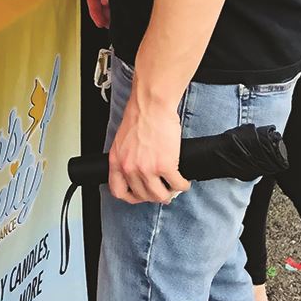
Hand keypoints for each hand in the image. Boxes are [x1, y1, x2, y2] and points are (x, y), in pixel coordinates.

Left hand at [107, 79, 189, 204]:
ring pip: (160, 196)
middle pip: (143, 196)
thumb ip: (126, 157)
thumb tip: (136, 172)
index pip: (117, 191)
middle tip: (163, 189)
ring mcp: (147, 168)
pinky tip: (183, 180)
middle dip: (154, 195)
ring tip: (173, 186)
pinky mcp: (165, 165)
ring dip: (169, 193)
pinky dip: (183, 185)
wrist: (151, 104)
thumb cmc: (139, 116)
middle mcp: (129, 168)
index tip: (140, 195)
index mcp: (116, 160)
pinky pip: (177, 185)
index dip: (130, 197)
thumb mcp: (122, 140)